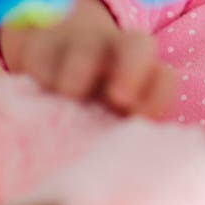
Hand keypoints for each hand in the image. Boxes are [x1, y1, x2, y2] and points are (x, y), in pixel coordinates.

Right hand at [0, 0, 175, 117]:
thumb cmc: (97, 110)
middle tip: (119, 98)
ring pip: (88, 45)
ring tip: (70, 96)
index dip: (158, 96)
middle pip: (138, 44)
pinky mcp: (45, 44)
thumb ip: (128, 131)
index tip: (141, 117)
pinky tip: (40, 92)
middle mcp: (119, 53)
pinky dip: (43, 71)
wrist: (56, 69)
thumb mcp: (118, 122)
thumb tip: (137, 160)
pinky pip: (45, 51)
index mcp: (145, 74)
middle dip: (132, 70)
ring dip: (80, 70)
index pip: (164, 77)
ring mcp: (82, 44)